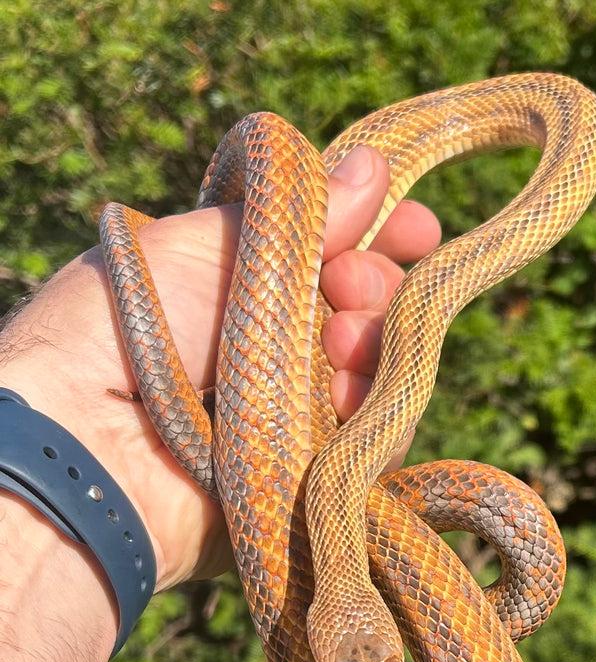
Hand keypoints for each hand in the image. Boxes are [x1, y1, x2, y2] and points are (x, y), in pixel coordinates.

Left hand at [0, 145, 439, 589]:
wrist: (95, 436)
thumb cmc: (137, 324)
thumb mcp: (215, 242)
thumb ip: (302, 217)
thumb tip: (374, 169)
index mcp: (245, 291)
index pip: (333, 260)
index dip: (380, 240)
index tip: (419, 227)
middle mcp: (277, 354)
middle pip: (368, 316)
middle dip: (375, 288)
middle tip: (349, 286)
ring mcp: (298, 418)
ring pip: (381, 377)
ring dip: (376, 345)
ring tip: (344, 340)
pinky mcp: (313, 477)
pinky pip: (376, 444)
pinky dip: (374, 411)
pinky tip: (346, 392)